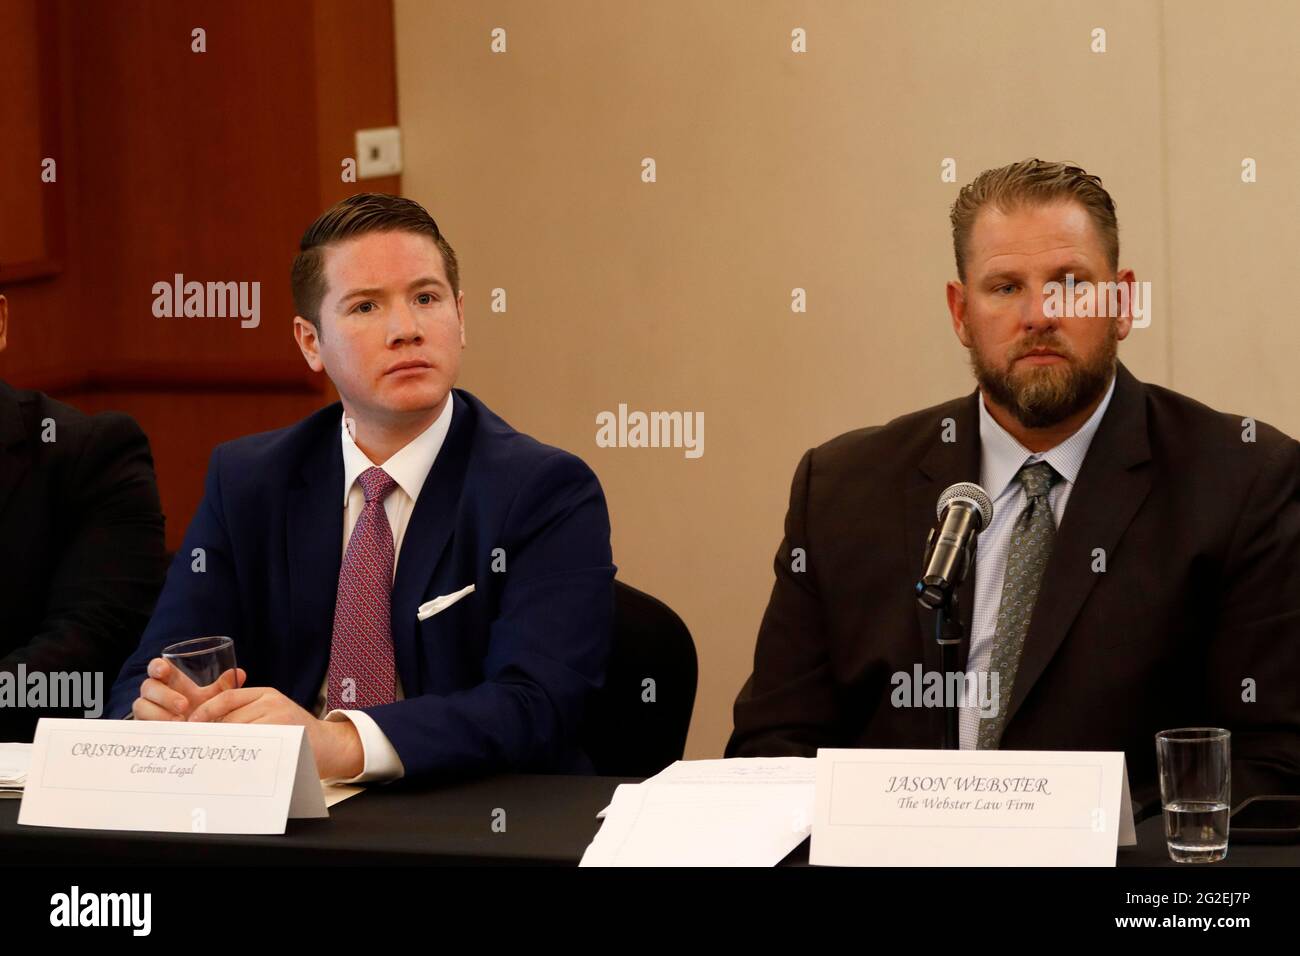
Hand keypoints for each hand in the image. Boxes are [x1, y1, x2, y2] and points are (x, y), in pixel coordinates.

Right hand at [132, 658, 245, 721]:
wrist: (191, 734)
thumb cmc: (199, 710)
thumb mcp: (211, 698)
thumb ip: (223, 686)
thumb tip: (239, 673)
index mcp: (168, 680)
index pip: (156, 667)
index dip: (157, 667)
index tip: (164, 671)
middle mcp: (154, 693)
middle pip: (148, 687)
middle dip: (164, 695)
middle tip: (184, 705)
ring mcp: (147, 710)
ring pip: (141, 706)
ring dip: (158, 713)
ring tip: (179, 721)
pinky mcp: (144, 726)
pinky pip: (142, 726)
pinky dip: (155, 727)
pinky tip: (170, 731)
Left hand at [187, 686, 363, 780]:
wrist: (328, 744)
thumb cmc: (294, 732)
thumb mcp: (273, 711)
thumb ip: (248, 712)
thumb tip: (207, 726)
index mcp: (265, 693)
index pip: (227, 698)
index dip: (205, 711)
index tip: (190, 725)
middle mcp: (272, 702)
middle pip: (229, 717)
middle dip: (210, 733)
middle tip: (195, 746)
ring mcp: (279, 718)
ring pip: (238, 733)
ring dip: (222, 746)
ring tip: (209, 757)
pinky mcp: (284, 736)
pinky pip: (253, 746)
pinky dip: (239, 755)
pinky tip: (230, 763)